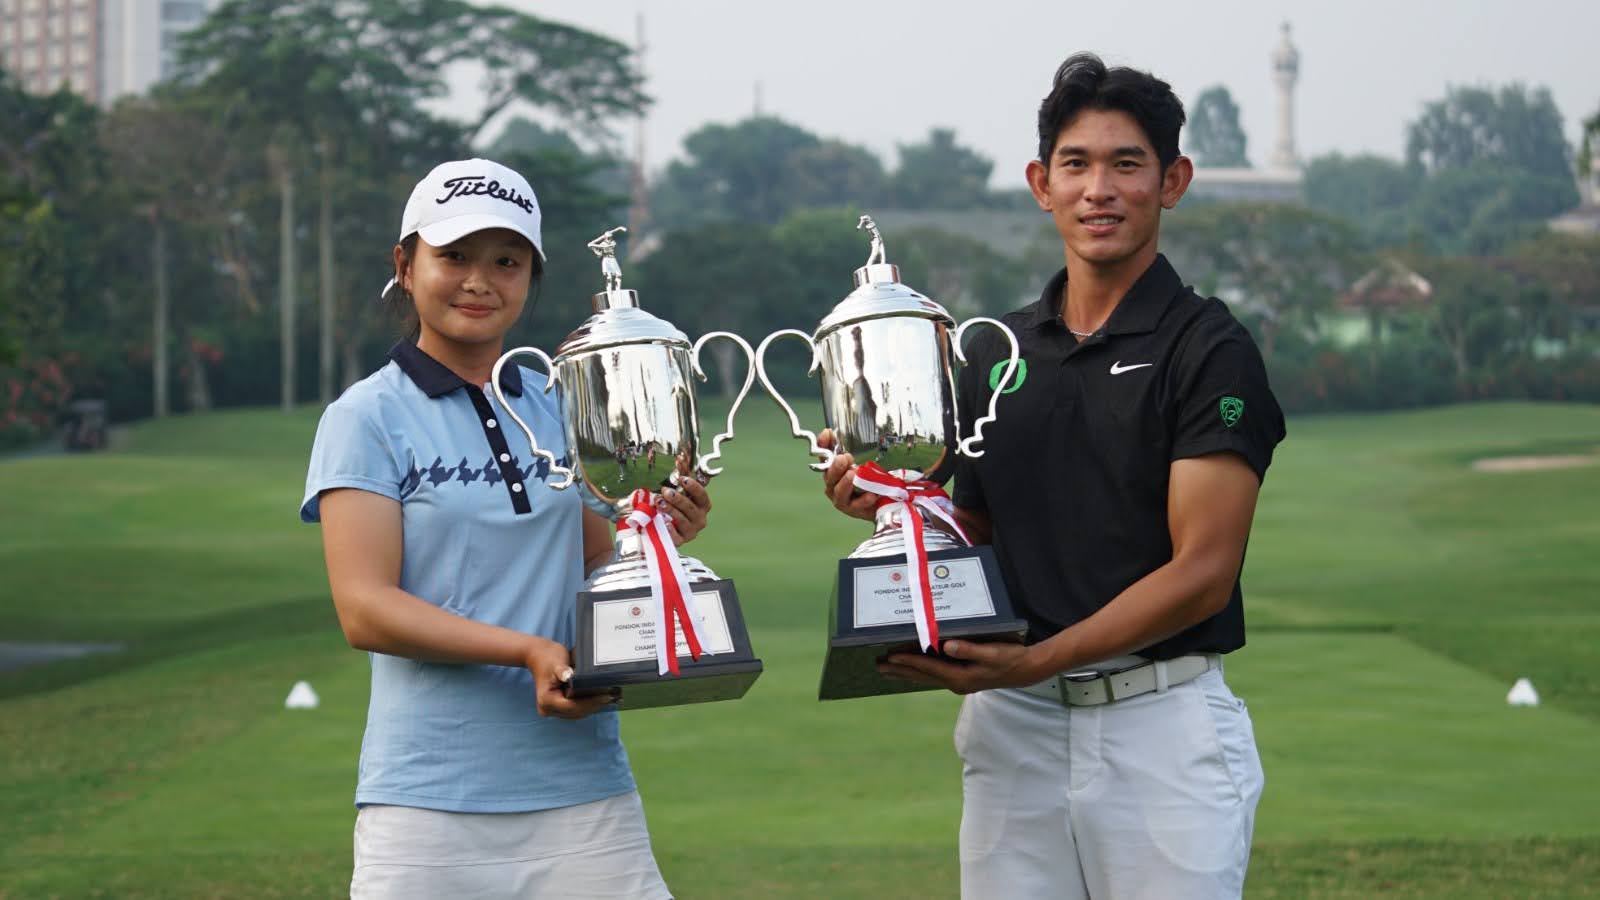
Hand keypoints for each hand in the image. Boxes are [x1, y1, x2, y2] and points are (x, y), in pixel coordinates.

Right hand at [525, 637, 614, 718]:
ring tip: (612, 697)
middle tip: (615, 696)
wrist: (537, 655)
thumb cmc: (547, 657)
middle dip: (596, 705)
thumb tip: (569, 676)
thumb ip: (562, 671)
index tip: (607, 696)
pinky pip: (577, 709)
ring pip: (578, 713)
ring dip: (594, 706)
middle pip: (577, 712)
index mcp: (547, 701)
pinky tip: (602, 698)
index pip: (573, 706)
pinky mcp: (560, 707)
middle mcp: (548, 709)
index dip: (591, 702)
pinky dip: (589, 704)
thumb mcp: (555, 662)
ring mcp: (553, 710)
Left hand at [660, 477, 710, 544]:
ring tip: (659, 502)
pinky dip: (671, 530)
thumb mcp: (677, 490)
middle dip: (679, 499)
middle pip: (691, 508)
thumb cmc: (672, 506)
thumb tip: (681, 457)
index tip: (682, 479)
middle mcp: (699, 518)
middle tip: (666, 491)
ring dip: (671, 510)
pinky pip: (677, 536)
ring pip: (683, 521)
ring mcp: (691, 531)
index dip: (693, 487)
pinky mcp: (680, 541)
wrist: (661, 527)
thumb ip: (680, 476)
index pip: (702, 495)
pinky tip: (664, 522)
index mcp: (702, 505)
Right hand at [818, 429, 877, 521]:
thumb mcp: (861, 460)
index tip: (828, 434)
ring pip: (839, 492)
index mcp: (833, 470)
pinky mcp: (854, 510)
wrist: (882, 502)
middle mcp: (834, 484)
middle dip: (835, 467)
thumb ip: (852, 446)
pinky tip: (871, 494)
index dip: (823, 444)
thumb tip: (839, 431)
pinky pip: (857, 505)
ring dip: (845, 483)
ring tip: (853, 474)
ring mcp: (842, 499)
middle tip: (843, 458)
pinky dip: (863, 499)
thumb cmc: (867, 480)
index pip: (823, 455)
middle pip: (829, 476)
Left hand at [878, 640, 1046, 694]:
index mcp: (961, 677)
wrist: (1026, 671)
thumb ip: (970, 650)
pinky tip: (913, 670)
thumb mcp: (993, 653)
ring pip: (925, 678)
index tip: (891, 656)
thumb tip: (948, 646)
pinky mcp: (961, 679)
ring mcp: (958, 682)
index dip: (908, 661)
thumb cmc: (1010, 659)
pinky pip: (934, 676)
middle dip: (899, 670)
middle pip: (921, 676)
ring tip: (887, 670)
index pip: (928, 668)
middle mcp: (956, 683)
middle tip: (877, 666)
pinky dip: (920, 672)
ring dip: (906, 673)